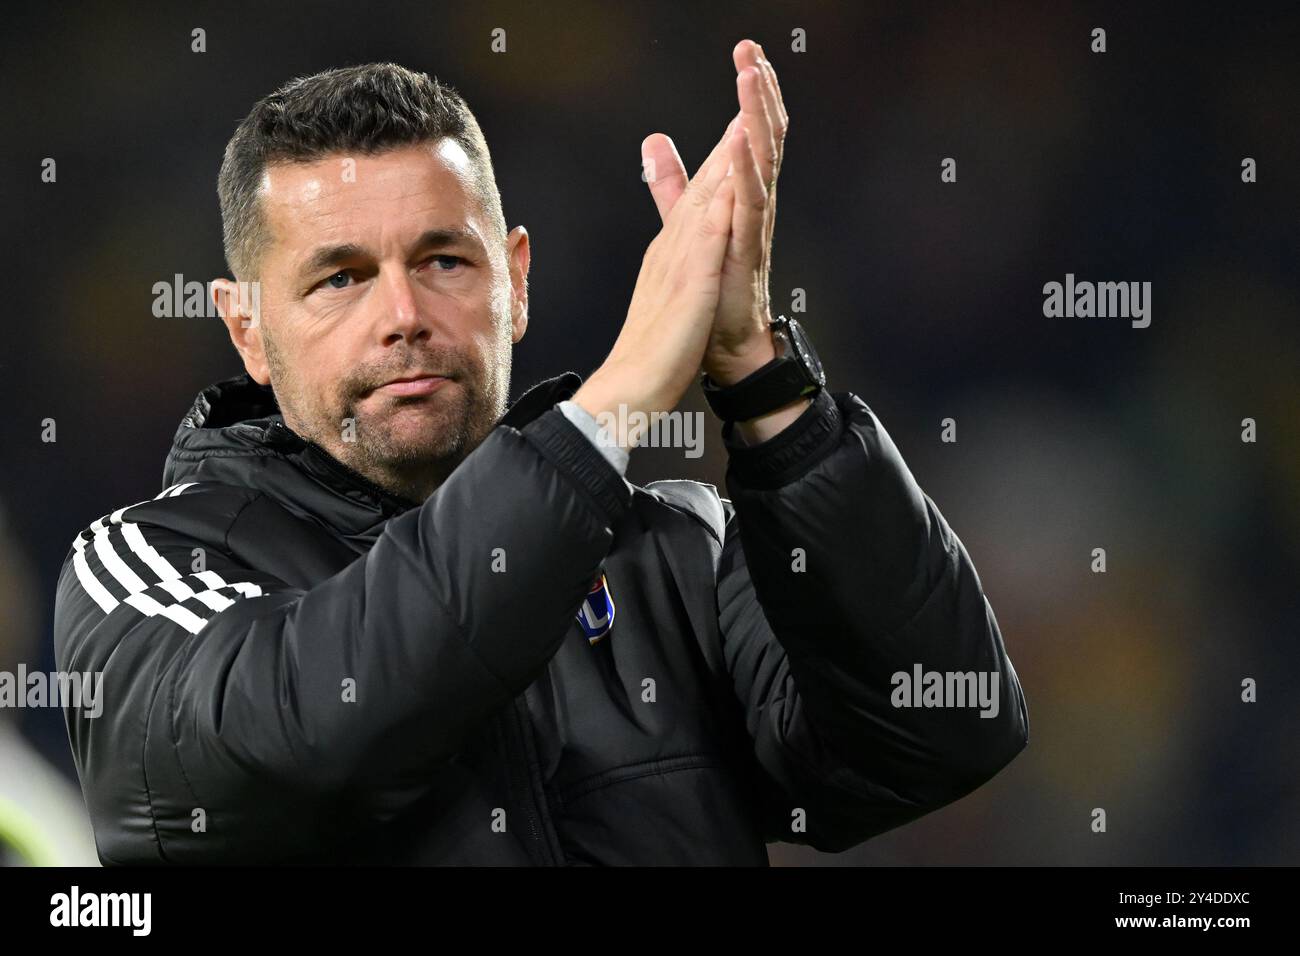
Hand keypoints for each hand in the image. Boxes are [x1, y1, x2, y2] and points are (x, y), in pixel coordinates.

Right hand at [571, 136, 736, 447]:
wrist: (630, 390)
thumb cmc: (651, 353)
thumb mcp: (667, 299)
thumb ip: (674, 269)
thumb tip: (684, 252)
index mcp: (669, 255)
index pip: (698, 197)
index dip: (719, 157)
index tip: (741, 122)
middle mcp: (672, 252)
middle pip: (702, 187)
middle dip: (727, 141)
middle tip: (748, 94)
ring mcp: (679, 268)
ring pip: (705, 203)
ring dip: (725, 160)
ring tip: (746, 118)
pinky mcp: (689, 290)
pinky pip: (707, 243)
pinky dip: (721, 210)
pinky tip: (735, 183)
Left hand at [640, 39, 789, 385]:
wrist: (722, 344)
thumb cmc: (712, 288)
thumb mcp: (686, 221)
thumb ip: (673, 182)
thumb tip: (653, 142)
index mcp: (739, 193)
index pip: (748, 131)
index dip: (750, 92)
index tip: (746, 50)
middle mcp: (752, 203)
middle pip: (762, 135)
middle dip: (758, 91)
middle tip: (751, 50)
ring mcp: (752, 225)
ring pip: (762, 159)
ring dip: (755, 116)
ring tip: (752, 77)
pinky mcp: (745, 249)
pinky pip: (751, 202)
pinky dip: (748, 169)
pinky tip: (743, 139)